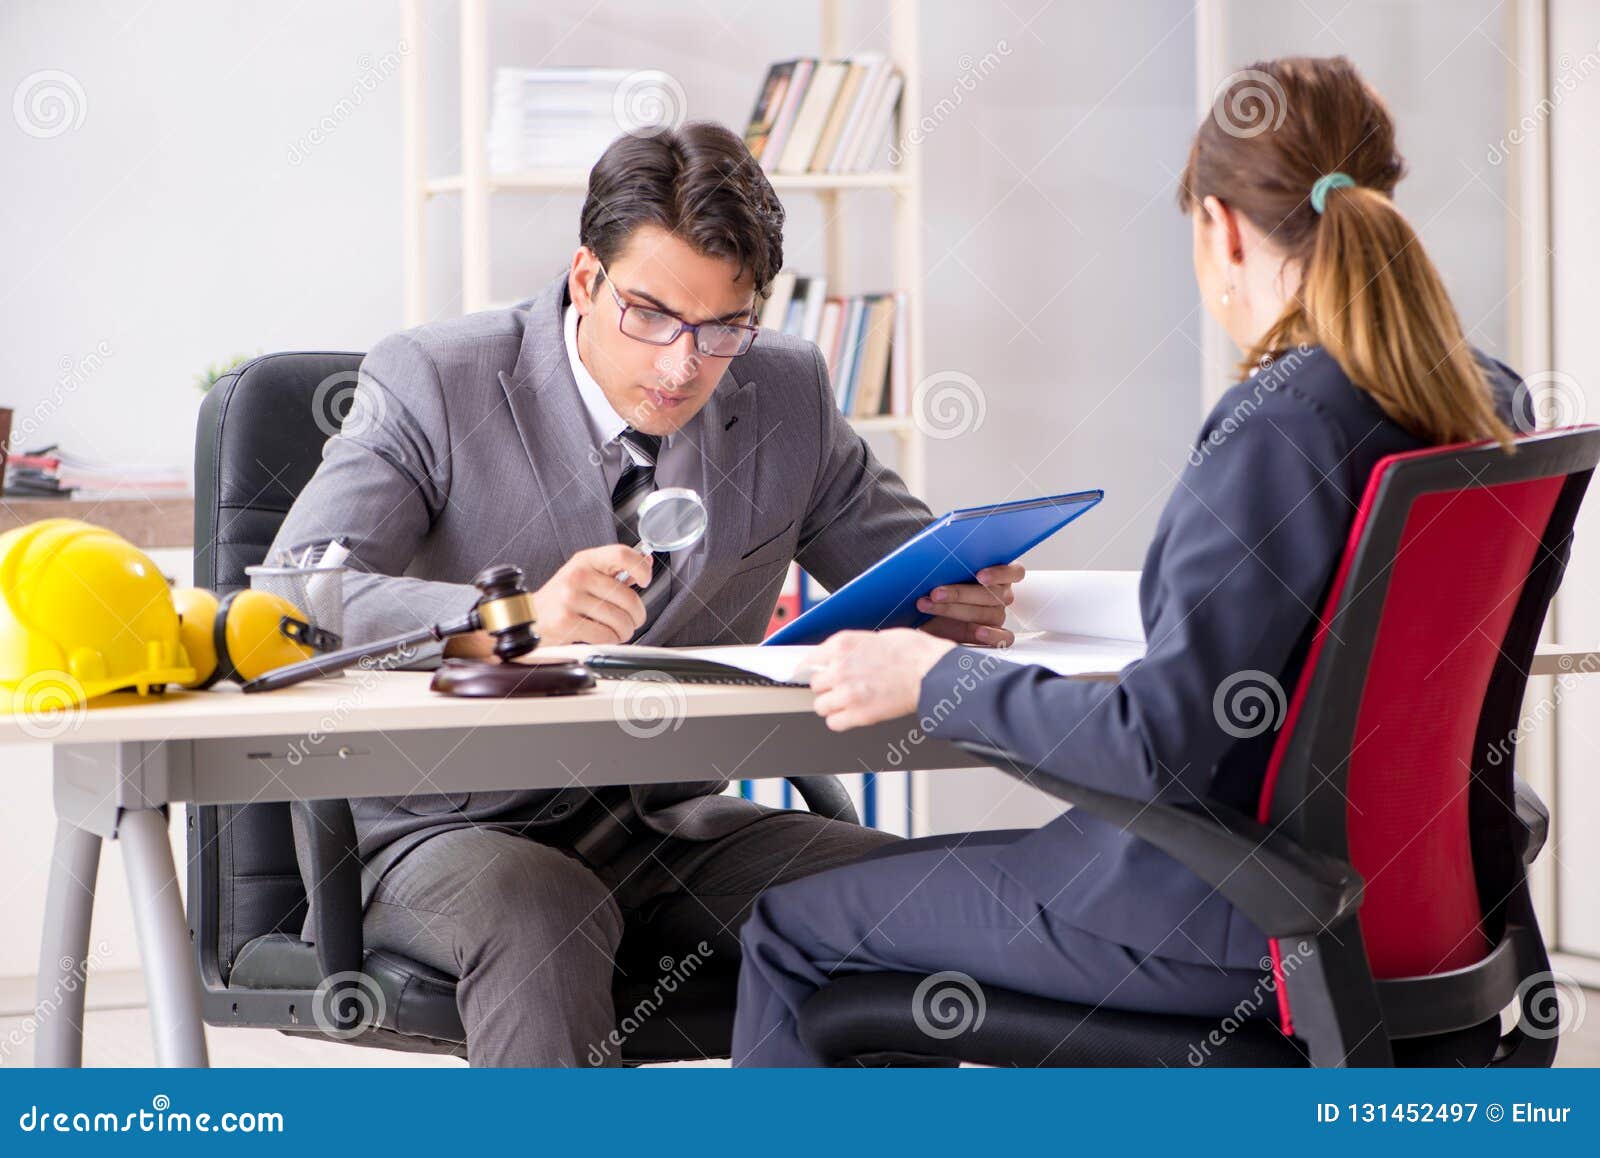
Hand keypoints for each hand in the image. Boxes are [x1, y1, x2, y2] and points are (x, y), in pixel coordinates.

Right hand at [532, 545, 652, 645]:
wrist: (530, 618)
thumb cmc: (562, 599)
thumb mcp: (586, 575)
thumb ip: (616, 569)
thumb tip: (646, 560)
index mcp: (585, 560)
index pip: (622, 554)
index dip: (641, 568)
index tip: (645, 581)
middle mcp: (578, 576)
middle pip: (627, 597)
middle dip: (636, 615)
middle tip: (632, 620)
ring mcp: (570, 598)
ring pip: (619, 620)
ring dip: (624, 631)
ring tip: (615, 630)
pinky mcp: (566, 622)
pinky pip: (606, 635)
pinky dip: (610, 640)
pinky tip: (602, 636)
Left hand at [808, 628, 954, 730]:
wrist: (932, 672)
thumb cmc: (913, 652)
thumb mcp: (875, 636)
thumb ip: (852, 647)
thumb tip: (840, 656)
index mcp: (842, 645)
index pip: (811, 659)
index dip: (818, 668)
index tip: (820, 673)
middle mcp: (840, 668)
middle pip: (815, 684)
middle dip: (828, 686)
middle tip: (842, 687)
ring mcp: (848, 693)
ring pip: (820, 706)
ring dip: (832, 705)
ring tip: (847, 702)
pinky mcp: (859, 715)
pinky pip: (834, 723)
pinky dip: (841, 721)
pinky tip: (852, 714)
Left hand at [916, 563, 1024, 646]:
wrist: (924, 611)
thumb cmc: (937, 585)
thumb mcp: (942, 571)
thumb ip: (949, 564)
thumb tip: (935, 557)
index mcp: (998, 574)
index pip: (1014, 572)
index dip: (999, 573)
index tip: (978, 575)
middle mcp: (1001, 594)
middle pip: (994, 594)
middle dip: (960, 593)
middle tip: (935, 593)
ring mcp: (998, 614)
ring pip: (989, 613)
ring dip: (956, 610)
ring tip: (929, 606)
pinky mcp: (994, 635)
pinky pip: (1004, 638)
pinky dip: (992, 635)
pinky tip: (976, 633)